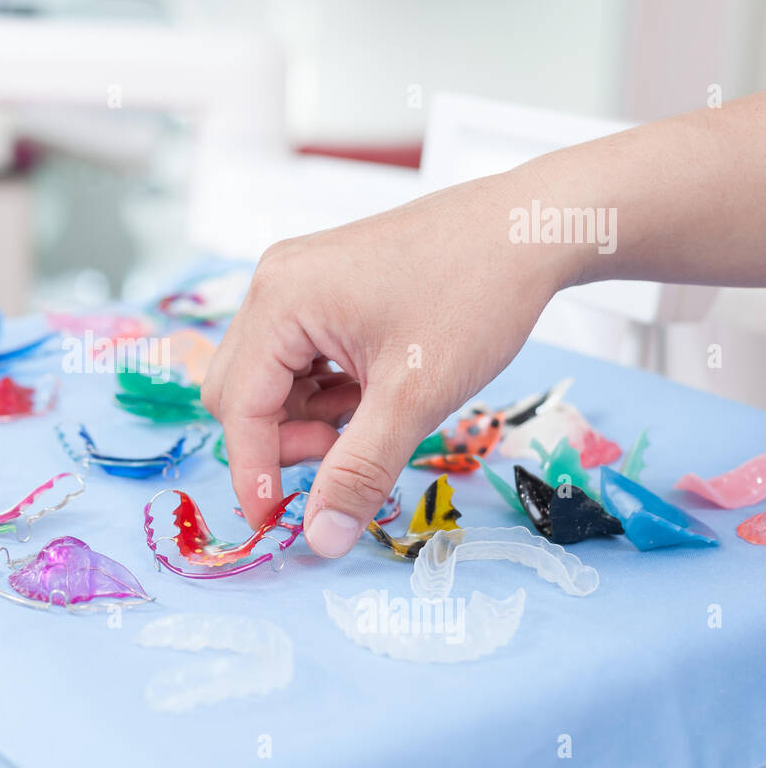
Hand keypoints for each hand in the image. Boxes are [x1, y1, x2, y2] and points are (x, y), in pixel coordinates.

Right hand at [202, 173, 571, 557]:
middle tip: (342, 456)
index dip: (252, 473)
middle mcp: (274, 284)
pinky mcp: (320, 286)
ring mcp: (296, 281)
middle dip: (280, 439)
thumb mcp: (415, 397)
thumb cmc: (475, 296)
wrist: (529, 228)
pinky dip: (324, 390)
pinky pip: (296, 356)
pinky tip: (372, 392)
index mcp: (280, 302)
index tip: (276, 525)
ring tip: (373, 416)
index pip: (238, 407)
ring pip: (268, 378)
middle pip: (239, 391)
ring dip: (307, 417)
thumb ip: (359, 471)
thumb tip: (320, 540)